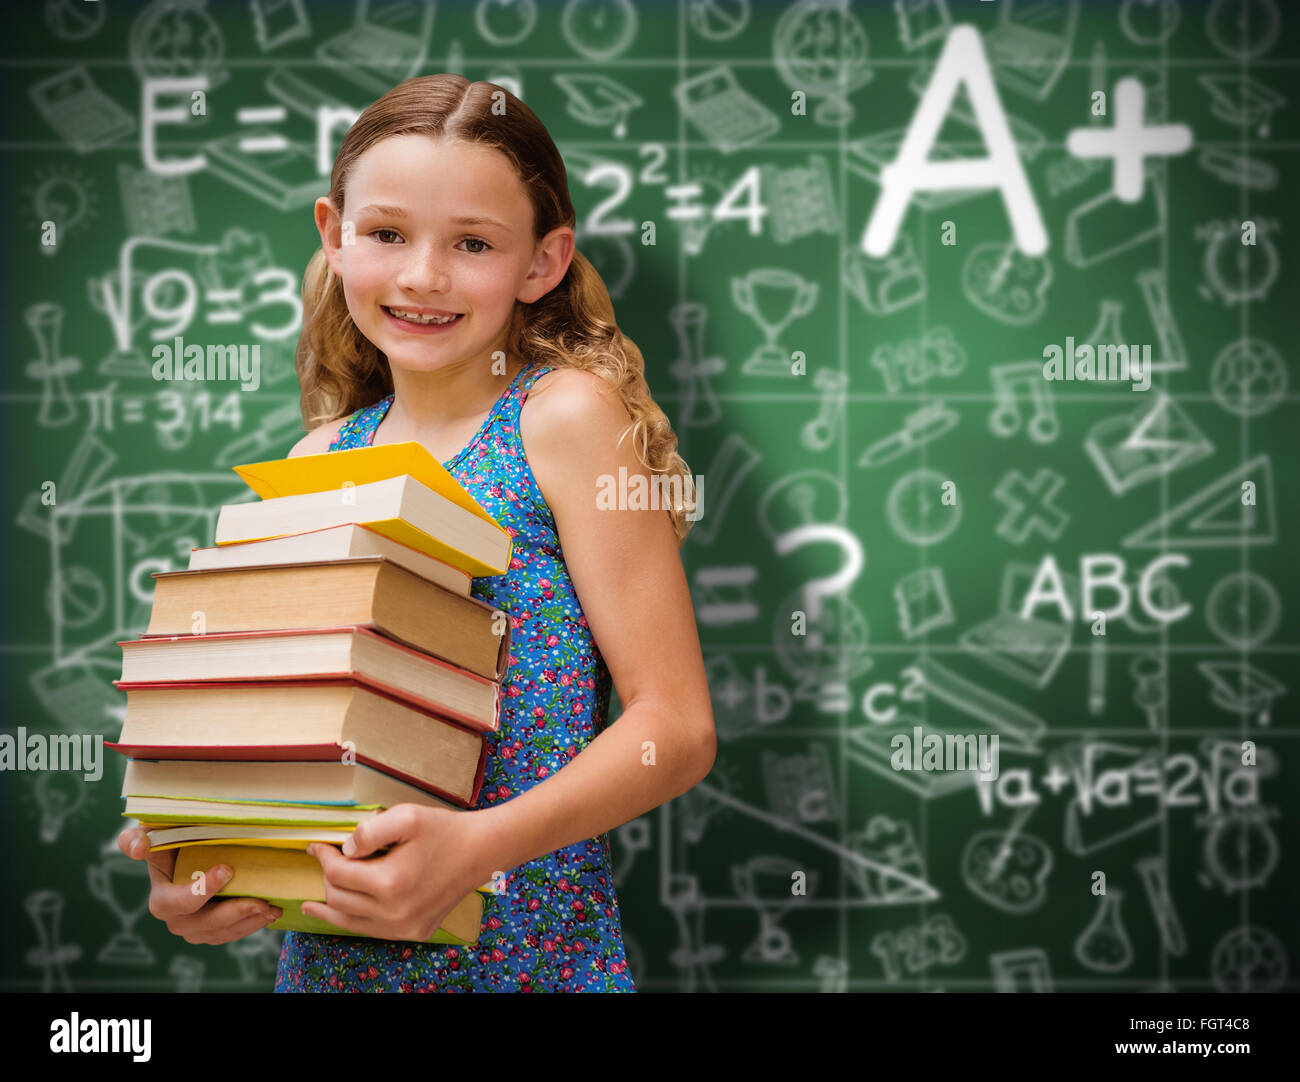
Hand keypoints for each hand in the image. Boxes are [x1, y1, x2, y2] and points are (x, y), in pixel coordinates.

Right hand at [117, 827, 282, 944]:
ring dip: (249, 922)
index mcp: (161, 900)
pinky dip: (252, 925)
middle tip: (261, 901)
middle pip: (205, 923)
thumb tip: (139, 848)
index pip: (179, 902)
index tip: (227, 869)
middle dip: (234, 913)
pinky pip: (232, 935)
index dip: (201, 890)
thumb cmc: (171, 844)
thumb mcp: (154, 837)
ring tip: (272, 909)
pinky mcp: (213, 932)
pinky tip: (270, 913)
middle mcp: (176, 920)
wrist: (188, 857)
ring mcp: (195, 930)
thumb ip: (135, 840)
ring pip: (222, 933)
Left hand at [301, 804, 493, 941]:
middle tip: (327, 861)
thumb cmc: (444, 830)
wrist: (481, 851)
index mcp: (390, 883)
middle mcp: (394, 913)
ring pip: (349, 922)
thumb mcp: (405, 816)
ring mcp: (404, 927)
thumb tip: (345, 850)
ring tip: (312, 904)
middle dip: (327, 878)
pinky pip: (372, 929)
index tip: (316, 846)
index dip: (323, 857)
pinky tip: (343, 914)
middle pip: (339, 899)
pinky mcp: (414, 932)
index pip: (338, 874)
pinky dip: (354, 920)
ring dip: (331, 907)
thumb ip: (368, 831)